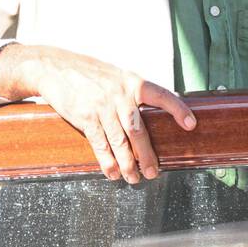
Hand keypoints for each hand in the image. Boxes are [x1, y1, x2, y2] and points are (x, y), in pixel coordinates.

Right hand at [0, 43, 195, 182]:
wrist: (56, 67)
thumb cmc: (91, 74)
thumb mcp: (117, 76)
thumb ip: (133, 94)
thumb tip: (153, 116)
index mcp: (133, 82)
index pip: (162, 95)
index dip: (178, 109)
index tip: (191, 124)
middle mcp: (120, 95)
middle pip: (139, 130)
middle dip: (147, 155)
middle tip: (153, 173)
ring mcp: (102, 106)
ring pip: (120, 142)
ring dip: (128, 164)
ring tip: (134, 179)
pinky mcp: (85, 117)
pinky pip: (100, 144)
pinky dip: (107, 162)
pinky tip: (113, 173)